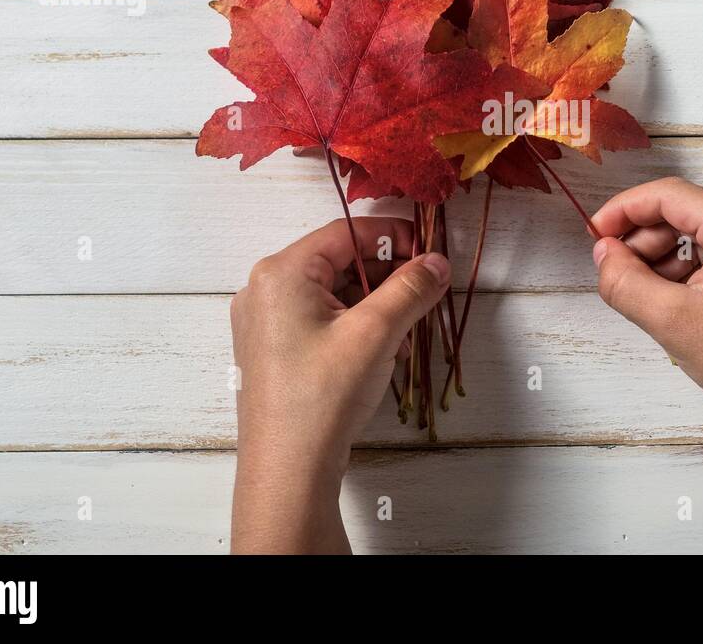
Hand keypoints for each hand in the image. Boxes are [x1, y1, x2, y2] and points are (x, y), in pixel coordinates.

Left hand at [230, 217, 449, 553]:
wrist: (287, 470)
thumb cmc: (323, 395)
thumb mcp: (376, 333)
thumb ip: (410, 289)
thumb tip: (438, 262)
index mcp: (281, 271)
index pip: (346, 232)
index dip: (393, 237)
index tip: (430, 255)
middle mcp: (265, 288)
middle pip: (339, 261)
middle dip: (386, 277)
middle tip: (424, 296)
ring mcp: (264, 321)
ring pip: (333, 293)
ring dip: (375, 306)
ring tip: (405, 335)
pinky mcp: (272, 350)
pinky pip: (320, 320)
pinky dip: (354, 327)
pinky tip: (382, 354)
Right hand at [591, 177, 702, 446]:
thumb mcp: (670, 321)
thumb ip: (624, 280)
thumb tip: (603, 252)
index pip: (670, 195)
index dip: (625, 210)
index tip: (595, 232)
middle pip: (688, 210)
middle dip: (646, 239)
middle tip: (617, 273)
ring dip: (668, 255)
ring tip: (652, 295)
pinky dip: (696, 265)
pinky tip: (680, 298)